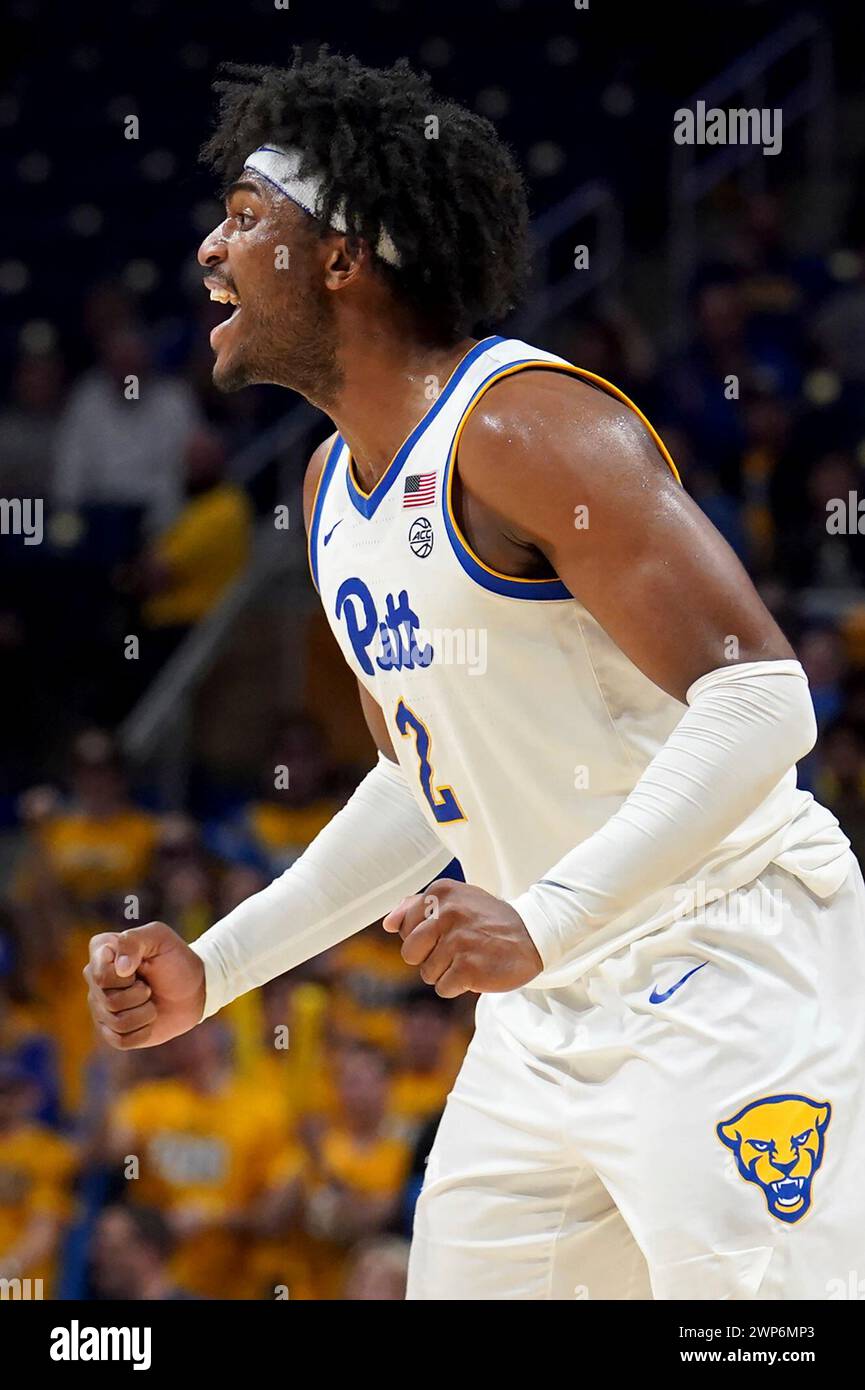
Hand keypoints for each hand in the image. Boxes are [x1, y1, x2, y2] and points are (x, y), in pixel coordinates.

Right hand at [84, 922, 205, 1049]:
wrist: (194, 989)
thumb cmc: (176, 959)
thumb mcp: (159, 938)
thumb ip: (133, 941)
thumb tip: (120, 969)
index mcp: (101, 952)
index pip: (100, 975)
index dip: (126, 977)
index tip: (141, 965)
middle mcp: (95, 980)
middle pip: (108, 1001)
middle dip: (139, 994)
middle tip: (149, 985)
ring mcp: (101, 1007)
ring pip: (116, 1022)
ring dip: (145, 1013)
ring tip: (151, 1000)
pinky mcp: (112, 1032)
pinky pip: (120, 1040)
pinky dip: (143, 1031)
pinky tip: (150, 1019)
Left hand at [382, 880, 542, 996]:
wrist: (532, 935)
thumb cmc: (487, 920)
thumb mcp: (455, 901)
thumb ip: (416, 907)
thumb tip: (388, 924)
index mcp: (440, 892)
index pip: (404, 928)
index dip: (424, 938)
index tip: (449, 931)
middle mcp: (447, 913)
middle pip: (409, 953)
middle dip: (429, 958)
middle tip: (457, 950)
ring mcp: (458, 940)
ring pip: (427, 973)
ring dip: (447, 973)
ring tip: (470, 958)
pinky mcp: (467, 967)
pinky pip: (443, 988)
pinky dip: (459, 986)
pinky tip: (477, 970)